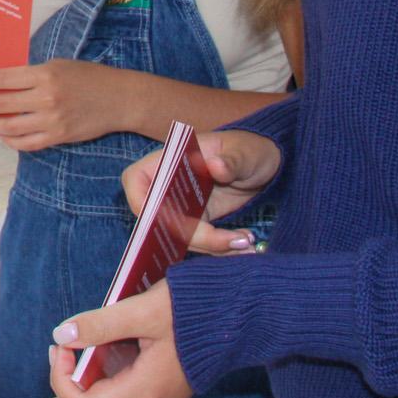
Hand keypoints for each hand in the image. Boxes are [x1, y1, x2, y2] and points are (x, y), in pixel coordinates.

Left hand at [0, 58, 135, 151]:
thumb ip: (32, 73)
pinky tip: (2, 135)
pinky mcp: (58, 137)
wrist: (118, 99)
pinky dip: (10, 140)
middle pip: (3, 103)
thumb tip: (4, 80)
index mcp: (45, 75)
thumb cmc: (89, 77)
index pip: (4, 79)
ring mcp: (52, 121)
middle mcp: (46, 98)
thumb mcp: (58, 65)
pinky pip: (27, 143)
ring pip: (10, 127)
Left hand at [46, 281, 191, 397]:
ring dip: (83, 397)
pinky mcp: (168, 393)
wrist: (242, 314)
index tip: (63, 345)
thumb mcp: (143, 311)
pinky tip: (96, 373)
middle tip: (59, 353)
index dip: (61, 378)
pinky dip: (104, 396)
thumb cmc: (195, 310)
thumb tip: (61, 335)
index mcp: (145, 391)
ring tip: (67, 367)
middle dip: (66, 390)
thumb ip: (100, 324)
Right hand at [121, 129, 280, 253]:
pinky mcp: (196, 222)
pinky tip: (244, 242)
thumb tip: (215, 166)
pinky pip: (198, 242)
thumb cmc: (248, 149)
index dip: (144, 204)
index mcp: (167, 160)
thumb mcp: (244, 152)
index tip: (173, 222)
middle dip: (192, 237)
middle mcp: (167, 185)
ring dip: (210, 247)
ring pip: (179, 237)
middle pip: (157, 219)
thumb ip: (231, 160)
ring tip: (244, 241)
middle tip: (231, 240)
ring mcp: (180, 206)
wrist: (261, 166)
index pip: (136, 182)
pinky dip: (219, 248)